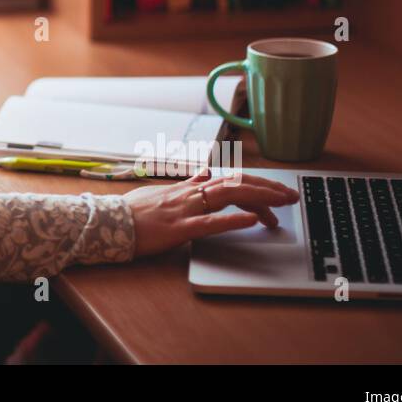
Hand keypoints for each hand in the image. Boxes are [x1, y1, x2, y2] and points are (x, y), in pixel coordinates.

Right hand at [125, 167, 299, 257]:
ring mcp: (185, 209)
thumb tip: (206, 173)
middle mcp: (190, 193)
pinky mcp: (178, 228)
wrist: (109, 222)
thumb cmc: (134, 210)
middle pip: (236, 183)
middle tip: (292, 197)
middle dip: (268, 189)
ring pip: (227, 196)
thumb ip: (187, 184)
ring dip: (258, 198)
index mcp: (188, 187)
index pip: (230, 180)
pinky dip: (232, 219)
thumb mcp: (162, 191)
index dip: (257, 184)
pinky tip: (250, 220)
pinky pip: (209, 222)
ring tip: (281, 205)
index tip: (277, 194)